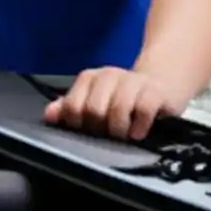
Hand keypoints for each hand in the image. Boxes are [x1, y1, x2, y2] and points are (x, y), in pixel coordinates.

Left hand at [42, 66, 186, 140]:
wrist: (161, 83)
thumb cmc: (123, 97)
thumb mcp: (94, 100)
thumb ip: (70, 108)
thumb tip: (49, 115)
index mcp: (90, 78)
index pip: (72, 106)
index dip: (77, 125)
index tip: (87, 130)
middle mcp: (109, 76)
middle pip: (93, 110)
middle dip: (100, 128)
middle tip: (108, 134)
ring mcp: (133, 82)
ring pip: (117, 109)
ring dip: (120, 130)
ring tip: (124, 134)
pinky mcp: (155, 91)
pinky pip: (143, 110)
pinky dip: (139, 126)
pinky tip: (139, 131)